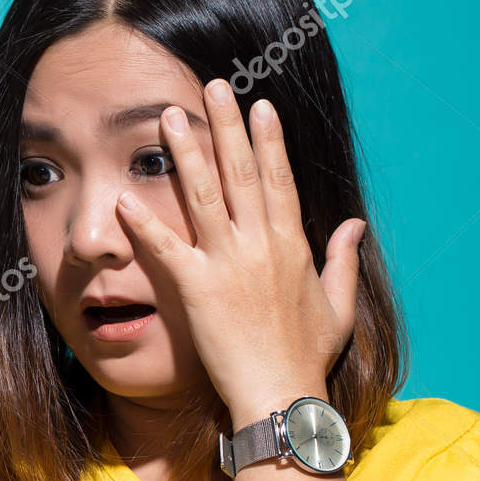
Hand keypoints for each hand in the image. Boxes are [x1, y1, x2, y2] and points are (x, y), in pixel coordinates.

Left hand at [114, 78, 366, 426]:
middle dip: (226, 126)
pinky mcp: (198, 290)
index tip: (259, 106)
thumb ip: (343, 259)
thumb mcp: (337, 304)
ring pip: (204, 197)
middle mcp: (261, 246)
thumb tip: (355, 224)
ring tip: (168, 118)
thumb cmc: (306, 356)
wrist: (282, 394)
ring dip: (185, 154)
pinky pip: (166, 249)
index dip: (268, 140)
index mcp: (292, 246)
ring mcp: (228, 265)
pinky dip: (145, 223)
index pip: (278, 180)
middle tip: (212, 87)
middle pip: (241, 174)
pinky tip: (124, 198)